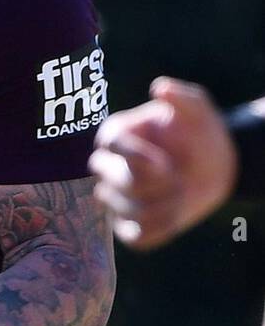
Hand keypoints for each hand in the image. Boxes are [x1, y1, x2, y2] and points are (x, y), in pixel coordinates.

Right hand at [88, 77, 237, 250]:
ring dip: (161, 207)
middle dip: (150, 186)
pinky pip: (135, 237)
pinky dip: (158, 230)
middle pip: (112, 182)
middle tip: (179, 181)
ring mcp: (117, 197)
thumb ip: (182, 96)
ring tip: (183, 197)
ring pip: (123, 211)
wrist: (215, 164)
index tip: (168, 162)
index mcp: (117, 134)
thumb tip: (160, 88)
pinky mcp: (129, 225)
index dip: (138, 158)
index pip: (110, 147)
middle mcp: (110, 166)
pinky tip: (177, 215)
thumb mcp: (197, 108)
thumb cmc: (200, 131)